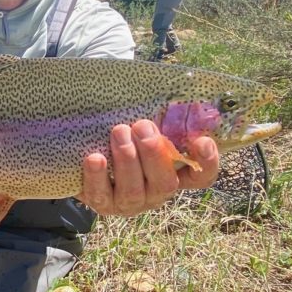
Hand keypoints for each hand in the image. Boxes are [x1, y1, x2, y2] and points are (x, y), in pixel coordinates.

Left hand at [77, 120, 218, 215]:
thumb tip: (165, 86)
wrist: (85, 159)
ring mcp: (130, 202)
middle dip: (154, 153)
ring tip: (118, 131)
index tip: (202, 141)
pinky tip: (94, 158)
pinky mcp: (103, 204)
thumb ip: (157, 117)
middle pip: (164, 182)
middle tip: (142, 126)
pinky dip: (97, 176)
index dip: (207, 163)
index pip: (201, 177)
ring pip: (133, 190)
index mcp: (173, 174)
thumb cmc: (123, 135)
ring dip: (127, 160)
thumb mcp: (141, 128)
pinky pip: (101, 195)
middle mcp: (155, 192)